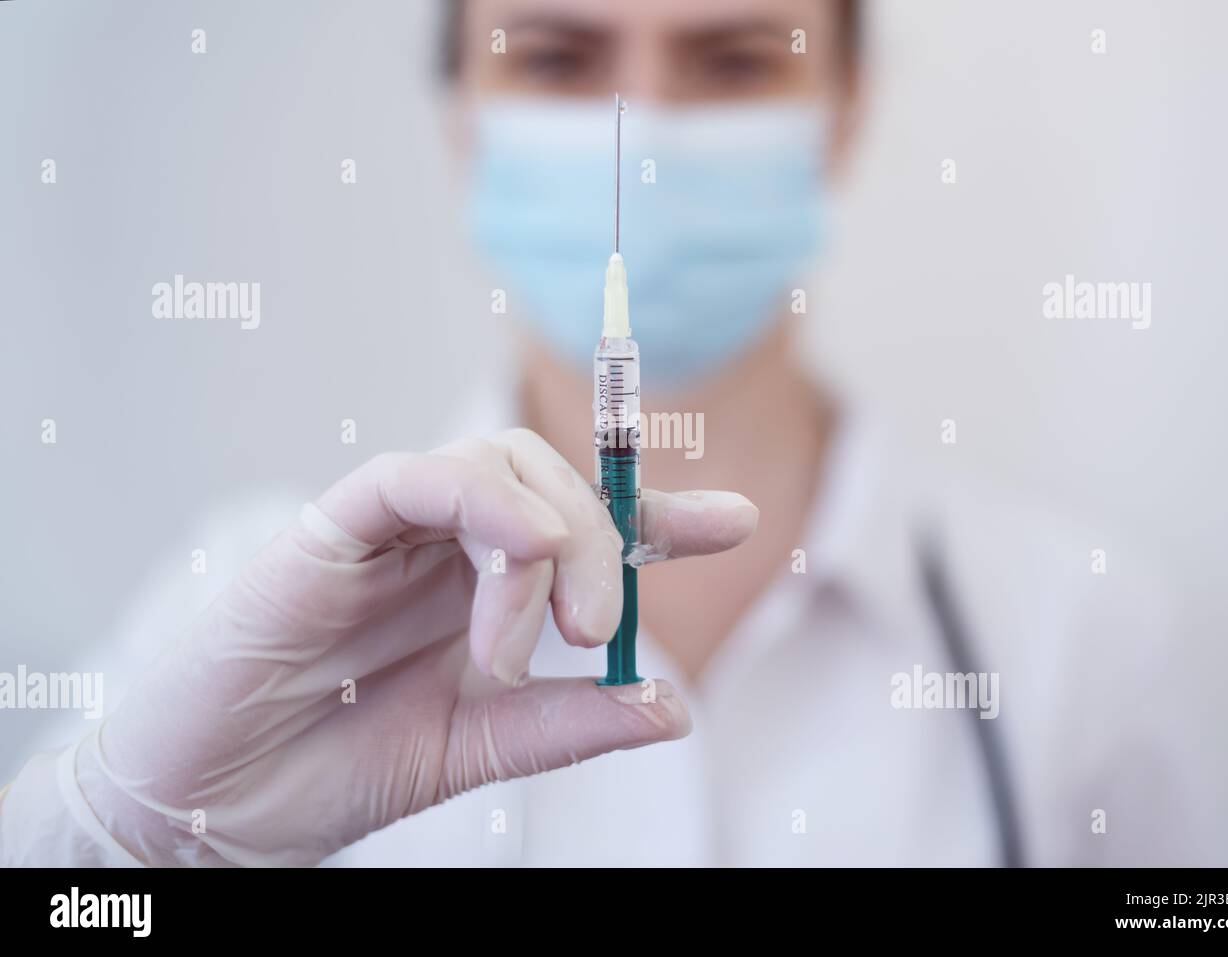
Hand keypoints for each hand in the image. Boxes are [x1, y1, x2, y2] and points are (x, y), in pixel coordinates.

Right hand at [70, 430, 756, 865]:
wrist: (208, 810)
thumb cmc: (326, 774)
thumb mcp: (473, 750)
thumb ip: (563, 723)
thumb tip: (673, 705)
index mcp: (481, 593)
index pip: (586, 529)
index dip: (660, 517)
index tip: (737, 523)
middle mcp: (443, 549)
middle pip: (554, 483)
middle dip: (609, 539)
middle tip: (606, 631)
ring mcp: (389, 531)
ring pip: (497, 461)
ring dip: (554, 533)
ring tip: (558, 629)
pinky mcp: (332, 526)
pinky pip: (418, 474)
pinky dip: (486, 499)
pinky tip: (525, 552)